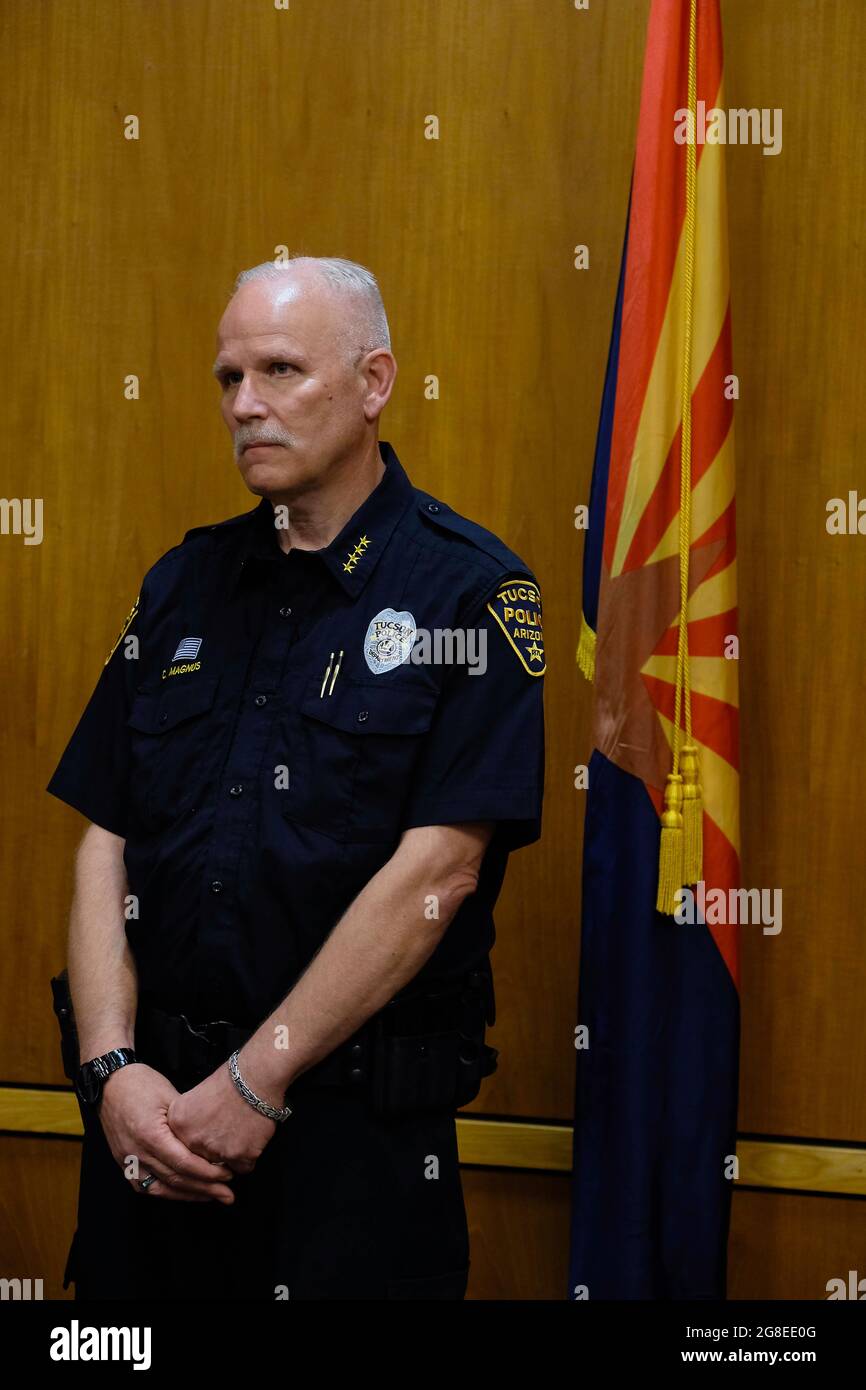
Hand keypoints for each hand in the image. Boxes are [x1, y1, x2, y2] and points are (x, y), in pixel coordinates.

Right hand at [98, 1063, 235, 1201]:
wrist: (109, 1084)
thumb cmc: (141, 1084)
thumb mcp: (170, 1095)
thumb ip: (187, 1122)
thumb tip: (211, 1141)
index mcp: (150, 1135)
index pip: (184, 1164)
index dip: (208, 1173)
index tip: (228, 1175)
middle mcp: (137, 1154)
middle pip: (175, 1180)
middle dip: (204, 1189)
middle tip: (228, 1195)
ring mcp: (128, 1161)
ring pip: (160, 1189)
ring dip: (188, 1195)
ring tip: (211, 1197)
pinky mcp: (123, 1163)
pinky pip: (145, 1186)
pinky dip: (166, 1192)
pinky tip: (184, 1192)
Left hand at [166, 1056, 277, 1175]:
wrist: (256, 1076)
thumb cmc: (230, 1080)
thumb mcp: (194, 1095)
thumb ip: (187, 1121)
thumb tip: (191, 1136)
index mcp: (178, 1124)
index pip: (182, 1148)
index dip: (196, 1143)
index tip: (207, 1135)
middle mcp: (192, 1141)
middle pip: (200, 1160)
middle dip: (213, 1153)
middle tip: (226, 1135)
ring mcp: (215, 1151)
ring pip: (221, 1167)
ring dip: (231, 1155)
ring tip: (241, 1133)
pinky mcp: (239, 1156)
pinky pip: (243, 1168)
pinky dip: (248, 1157)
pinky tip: (252, 1138)